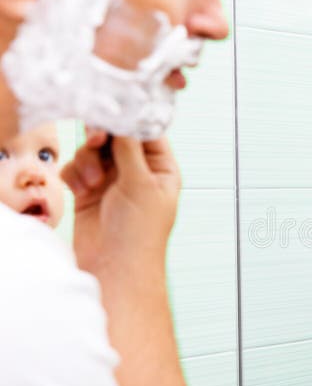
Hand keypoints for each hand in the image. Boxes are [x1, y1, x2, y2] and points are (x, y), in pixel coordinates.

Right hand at [60, 130, 180, 274]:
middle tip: (96, 141)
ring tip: (92, 183)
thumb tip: (124, 121)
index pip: (146, 133)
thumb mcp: (141, 185)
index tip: (112, 117)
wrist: (115, 268)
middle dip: (103, 140)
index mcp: (162, 169)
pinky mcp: (89, 192)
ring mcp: (112, 181)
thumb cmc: (140, 233)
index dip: (128, 123)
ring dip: (88, 161)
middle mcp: (138, 172)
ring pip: (93, 151)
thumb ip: (130, 150)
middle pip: (116, 138)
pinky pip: (76, 168)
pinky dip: (75, 175)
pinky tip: (80, 190)